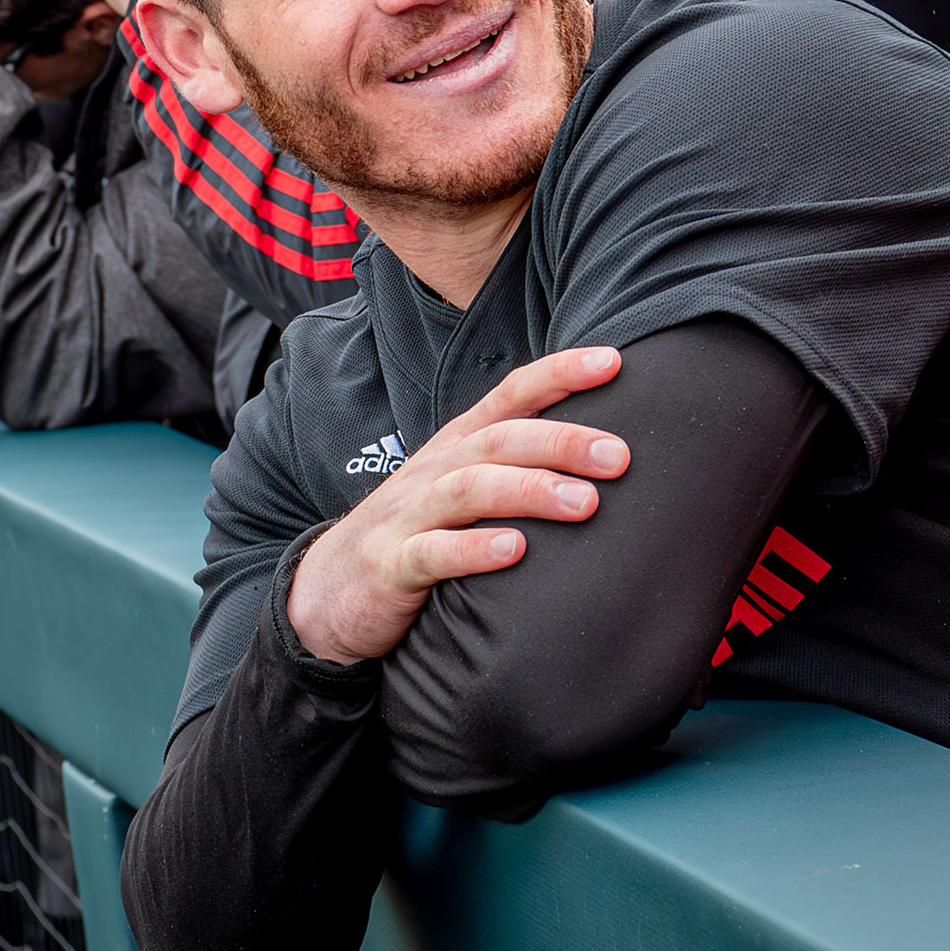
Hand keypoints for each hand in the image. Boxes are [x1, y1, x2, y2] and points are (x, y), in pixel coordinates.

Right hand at [287, 346, 627, 664]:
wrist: (329, 590)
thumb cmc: (416, 532)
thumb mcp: (461, 488)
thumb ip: (515, 465)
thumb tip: (601, 451)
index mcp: (457, 445)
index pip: (511, 395)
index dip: (559, 373)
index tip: (613, 360)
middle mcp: (435, 469)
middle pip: (500, 440)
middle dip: (562, 442)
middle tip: (620, 456)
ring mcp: (409, 515)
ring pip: (471, 489)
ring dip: (530, 491)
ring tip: (585, 503)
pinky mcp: (391, 565)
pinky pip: (433, 553)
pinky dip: (473, 550)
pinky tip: (514, 551)